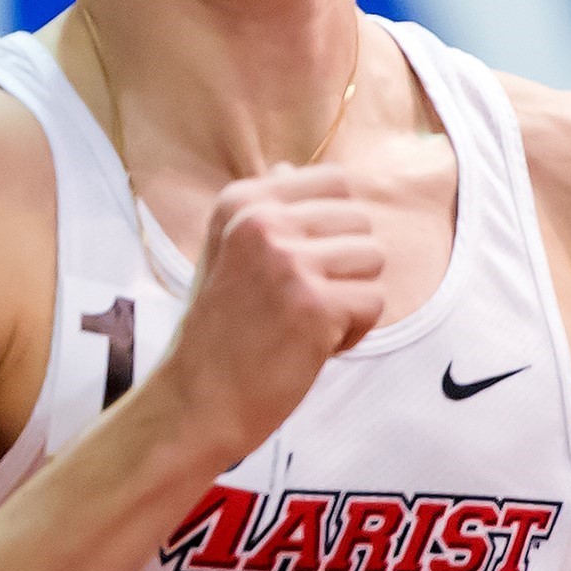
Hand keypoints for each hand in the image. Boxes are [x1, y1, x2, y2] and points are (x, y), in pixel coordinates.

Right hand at [159, 165, 386, 462]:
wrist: (195, 402)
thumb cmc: (216, 334)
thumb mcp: (223, 254)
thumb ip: (262, 211)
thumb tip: (291, 167)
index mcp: (242, 202)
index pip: (334, 182)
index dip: (335, 230)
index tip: (298, 268)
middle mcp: (262, 221)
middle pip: (360, 223)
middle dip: (344, 269)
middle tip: (299, 306)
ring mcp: (288, 261)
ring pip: (373, 260)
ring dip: (351, 300)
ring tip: (305, 325)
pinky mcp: (315, 304)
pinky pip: (375, 303)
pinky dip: (353, 333)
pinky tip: (313, 348)